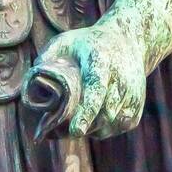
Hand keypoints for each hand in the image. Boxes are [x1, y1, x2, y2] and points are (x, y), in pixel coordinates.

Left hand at [22, 15, 147, 139]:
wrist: (128, 41)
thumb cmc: (88, 44)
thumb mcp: (66, 41)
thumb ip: (49, 57)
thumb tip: (34, 79)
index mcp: (102, 61)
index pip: (96, 89)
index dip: (87, 111)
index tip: (76, 130)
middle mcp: (122, 79)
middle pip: (104, 113)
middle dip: (81, 125)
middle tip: (57, 129)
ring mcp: (133, 94)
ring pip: (110, 124)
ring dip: (91, 128)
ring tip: (74, 120)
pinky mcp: (137, 106)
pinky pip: (119, 126)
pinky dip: (104, 128)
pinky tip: (92, 119)